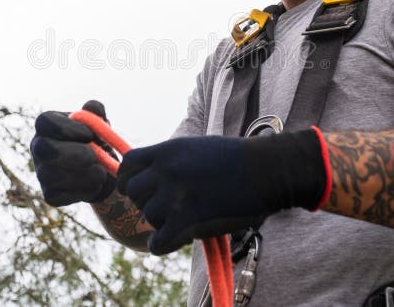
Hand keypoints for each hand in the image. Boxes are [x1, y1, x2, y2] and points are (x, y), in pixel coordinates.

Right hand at [31, 100, 115, 205]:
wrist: (103, 170)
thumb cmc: (97, 140)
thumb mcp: (99, 123)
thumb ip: (96, 112)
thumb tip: (92, 108)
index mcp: (47, 125)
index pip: (45, 122)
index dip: (67, 128)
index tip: (89, 133)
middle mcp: (38, 148)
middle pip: (43, 149)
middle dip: (71, 153)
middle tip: (93, 156)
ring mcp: (41, 172)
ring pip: (51, 176)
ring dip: (82, 174)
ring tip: (101, 171)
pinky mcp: (50, 195)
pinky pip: (62, 195)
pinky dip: (84, 191)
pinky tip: (95, 184)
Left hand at [117, 129, 329, 254]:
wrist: (266, 170)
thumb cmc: (239, 159)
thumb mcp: (199, 148)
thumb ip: (174, 159)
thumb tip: (157, 172)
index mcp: (169, 150)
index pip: (128, 165)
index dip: (129, 179)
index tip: (139, 189)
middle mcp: (167, 170)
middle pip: (134, 193)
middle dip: (145, 202)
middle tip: (165, 208)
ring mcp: (176, 195)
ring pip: (149, 217)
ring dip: (161, 222)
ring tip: (180, 221)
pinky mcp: (188, 220)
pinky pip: (158, 242)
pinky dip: (162, 245)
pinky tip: (174, 240)